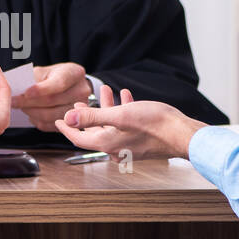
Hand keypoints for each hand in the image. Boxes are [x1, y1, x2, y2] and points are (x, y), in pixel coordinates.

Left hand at [9, 61, 92, 131]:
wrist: (70, 86)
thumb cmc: (55, 76)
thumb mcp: (46, 70)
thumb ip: (34, 77)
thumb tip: (18, 89)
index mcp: (74, 73)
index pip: (59, 83)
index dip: (41, 89)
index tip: (25, 93)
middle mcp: (81, 91)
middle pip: (53, 101)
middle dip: (29, 102)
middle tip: (13, 101)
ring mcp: (79, 109)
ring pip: (51, 116)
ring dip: (32, 112)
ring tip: (21, 107)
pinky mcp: (73, 122)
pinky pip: (51, 125)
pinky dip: (38, 121)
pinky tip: (31, 114)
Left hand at [54, 86, 206, 160]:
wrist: (182, 134)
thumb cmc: (155, 124)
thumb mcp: (120, 115)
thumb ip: (93, 116)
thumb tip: (67, 118)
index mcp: (107, 143)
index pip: (78, 137)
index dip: (66, 127)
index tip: (56, 120)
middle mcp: (116, 148)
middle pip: (93, 131)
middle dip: (86, 114)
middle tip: (78, 102)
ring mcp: (129, 146)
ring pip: (110, 126)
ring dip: (106, 107)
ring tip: (104, 90)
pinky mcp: (140, 141)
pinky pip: (125, 126)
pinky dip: (121, 111)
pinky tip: (126, 97)